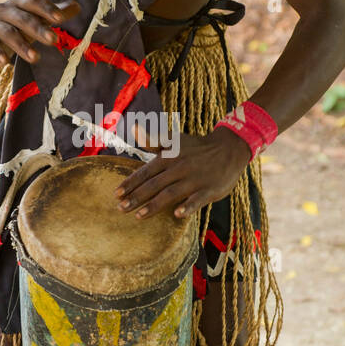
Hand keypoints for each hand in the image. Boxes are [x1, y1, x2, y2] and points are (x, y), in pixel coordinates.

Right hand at [0, 0, 79, 65]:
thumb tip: (77, 6)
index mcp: (18, 2)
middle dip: (38, 29)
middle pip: (22, 18)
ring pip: (7, 33)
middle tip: (54, 41)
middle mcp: (3, 10)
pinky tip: (4, 62)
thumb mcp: (34, 19)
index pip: (34, 1)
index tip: (60, 19)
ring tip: (36, 58)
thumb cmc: (15, 26)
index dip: (47, 9)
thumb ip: (54, 14)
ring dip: (21, 45)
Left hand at [114, 127, 251, 219]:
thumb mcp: (174, 141)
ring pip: (171, 193)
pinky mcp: (208, 190)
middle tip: (120, 209)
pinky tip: (177, 214)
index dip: (130, 183)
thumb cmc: (197, 148)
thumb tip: (133, 129)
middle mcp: (179, 168)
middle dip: (136, 197)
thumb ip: (152, 140)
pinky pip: (196, 200)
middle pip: (154, 184)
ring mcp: (194, 179)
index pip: (146, 172)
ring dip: (154, 205)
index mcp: (169, 157)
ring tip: (138, 216)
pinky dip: (187, 206)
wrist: (229, 148)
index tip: (116, 194)